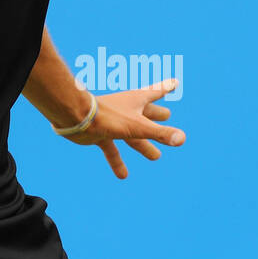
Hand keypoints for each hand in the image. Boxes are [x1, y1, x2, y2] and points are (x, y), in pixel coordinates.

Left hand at [60, 78, 184, 179]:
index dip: (166, 87)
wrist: (76, 118)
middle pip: (146, 113)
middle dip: (156, 116)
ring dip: (144, 146)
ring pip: (132, 135)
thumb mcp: (138, 127)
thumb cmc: (108, 117)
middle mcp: (126, 110)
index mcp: (137, 101)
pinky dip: (117, 161)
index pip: (156, 92)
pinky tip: (123, 175)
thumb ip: (160, 133)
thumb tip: (182, 139)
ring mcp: (113, 123)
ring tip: (156, 157)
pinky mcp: (100, 135)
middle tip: (167, 116)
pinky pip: (112, 150)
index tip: (174, 83)